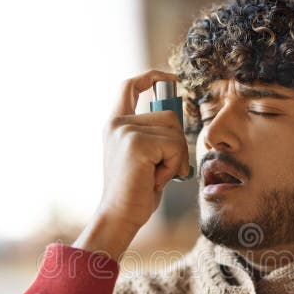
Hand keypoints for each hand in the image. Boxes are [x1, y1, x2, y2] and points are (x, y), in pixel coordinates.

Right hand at [98, 69, 190, 230]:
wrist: (119, 215)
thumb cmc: (136, 192)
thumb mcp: (144, 157)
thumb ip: (153, 135)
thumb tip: (176, 118)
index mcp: (115, 123)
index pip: (130, 86)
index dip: (152, 77)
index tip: (171, 79)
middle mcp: (117, 122)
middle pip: (169, 114)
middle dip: (177, 143)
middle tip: (161, 169)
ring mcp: (125, 130)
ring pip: (175, 131)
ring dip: (176, 157)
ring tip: (155, 175)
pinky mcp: (137, 143)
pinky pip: (175, 146)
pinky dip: (174, 167)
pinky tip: (155, 180)